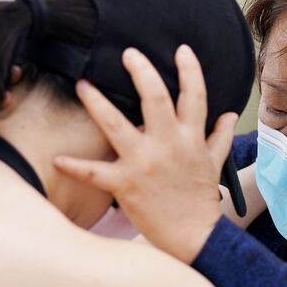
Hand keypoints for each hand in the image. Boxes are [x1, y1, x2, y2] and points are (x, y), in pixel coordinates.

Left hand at [54, 46, 238, 262]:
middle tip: (128, 53)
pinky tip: (57, 159)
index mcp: (190, 138)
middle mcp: (168, 145)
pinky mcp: (126, 184)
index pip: (194, 96)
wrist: (195, 235)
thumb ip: (220, 136)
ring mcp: (145, 163)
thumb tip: (229, 115)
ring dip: (97, 103)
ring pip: (116, 125)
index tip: (182, 50)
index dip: (190, 70)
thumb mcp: (214, 163)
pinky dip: (75, 166)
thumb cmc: (201, 198)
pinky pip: (95, 173)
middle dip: (141, 71)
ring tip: (83, 85)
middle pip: (154, 98)